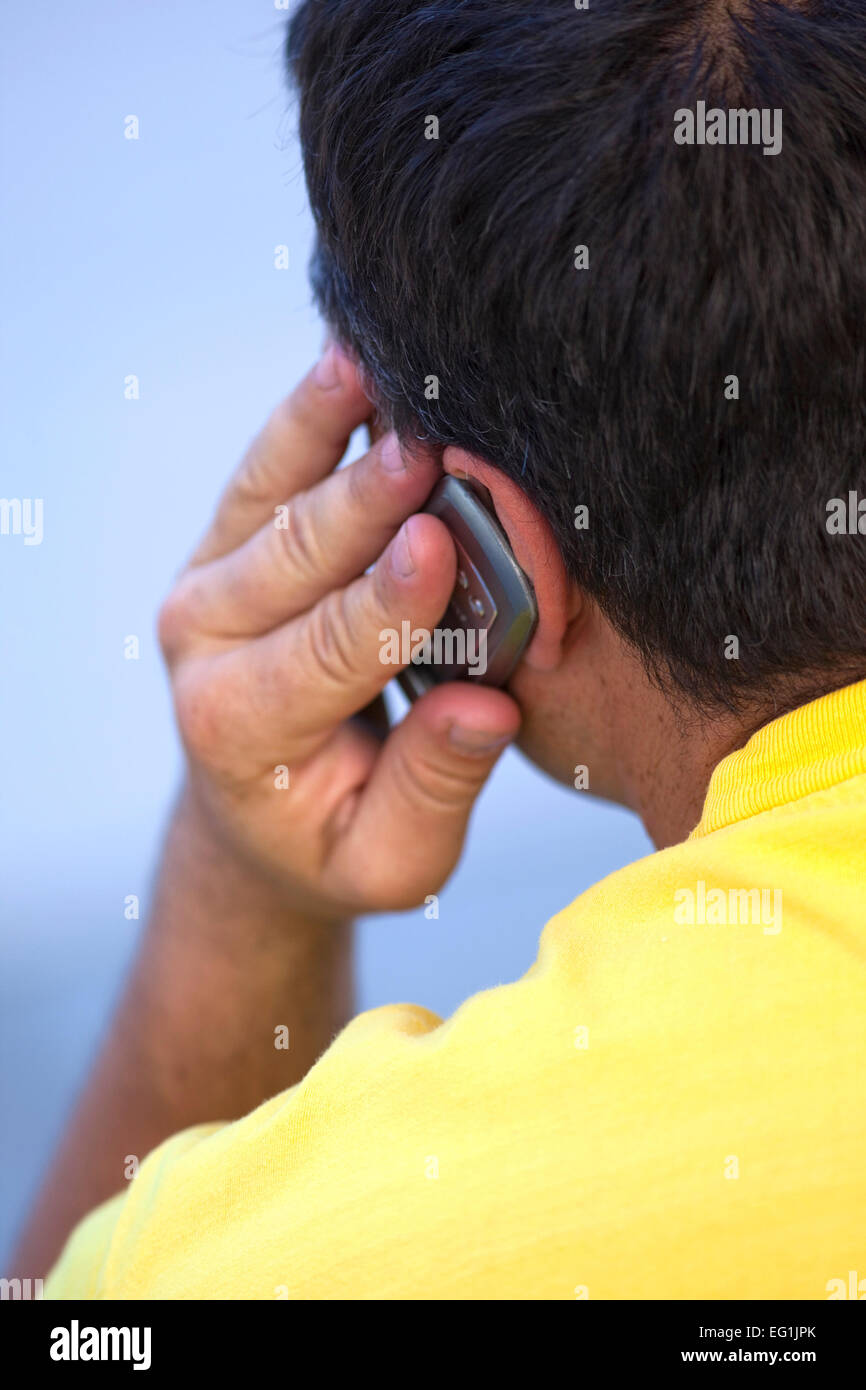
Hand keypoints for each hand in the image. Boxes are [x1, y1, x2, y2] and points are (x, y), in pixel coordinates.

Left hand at [158, 347, 520, 919]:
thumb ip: (433, 791)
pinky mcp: (231, 542)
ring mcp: (210, 582)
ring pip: (272, 493)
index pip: (325, 655)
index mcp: (241, 728)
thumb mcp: (389, 861)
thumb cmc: (331, 838)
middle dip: (364, 504)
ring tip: (372, 369)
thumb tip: (485, 709)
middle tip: (427, 449)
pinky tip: (350, 359)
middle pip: (295, 559)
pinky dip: (310, 413)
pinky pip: (268, 467)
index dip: (384, 602)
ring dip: (324, 430)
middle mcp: (207, 644)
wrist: (257, 814)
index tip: (434, 547)